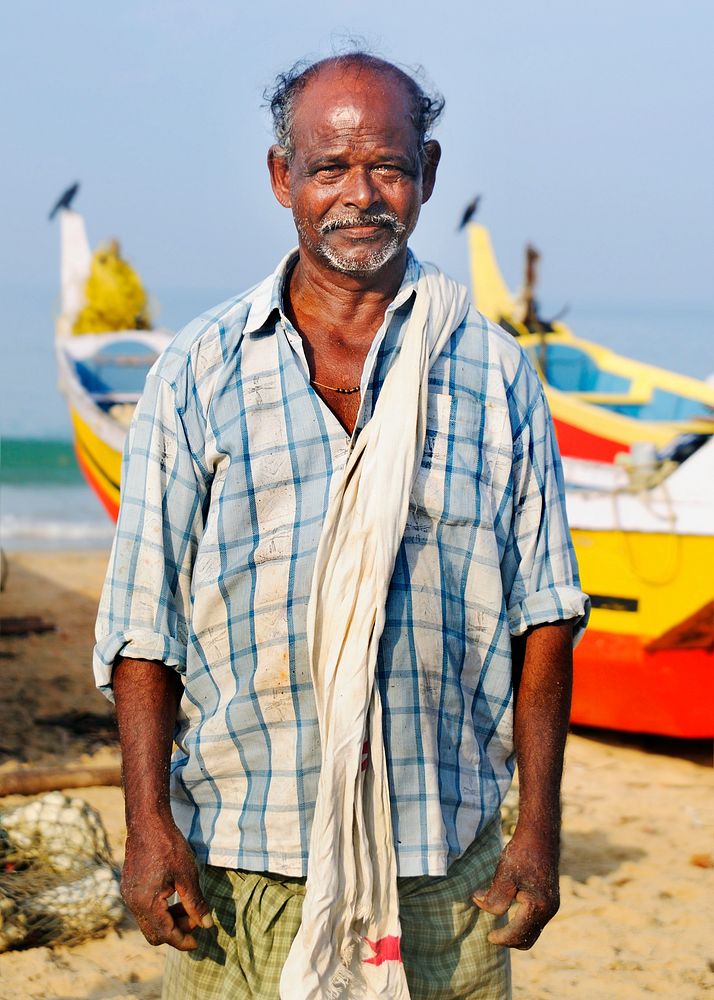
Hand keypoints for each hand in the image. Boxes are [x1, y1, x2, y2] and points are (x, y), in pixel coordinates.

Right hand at [121, 814, 213, 950]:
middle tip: (195, 919)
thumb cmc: (168, 846)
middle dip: (176, 931)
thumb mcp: (187, 875)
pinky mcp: (129, 887)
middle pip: (154, 933)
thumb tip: (207, 925)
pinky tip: (175, 896)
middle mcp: (133, 903)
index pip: (165, 934)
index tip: (199, 943)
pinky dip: (160, 910)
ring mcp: (129, 895)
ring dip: (169, 920)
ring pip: (149, 922)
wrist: (147, 822)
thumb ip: (195, 903)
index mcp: (146, 903)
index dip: (183, 941)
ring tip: (188, 906)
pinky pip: (145, 909)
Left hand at [472, 825, 559, 949]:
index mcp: (539, 907)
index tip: (488, 937)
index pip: (518, 934)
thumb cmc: (522, 853)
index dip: (501, 938)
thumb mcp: (504, 875)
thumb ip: (494, 897)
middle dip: (509, 940)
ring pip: (533, 930)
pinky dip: (523, 922)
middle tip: (493, 935)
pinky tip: (510, 911)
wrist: (540, 835)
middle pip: (528, 938)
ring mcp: (552, 905)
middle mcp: (549, 910)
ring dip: (516, 931)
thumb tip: (479, 905)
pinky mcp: (550, 898)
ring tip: (499, 924)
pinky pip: (536, 920)